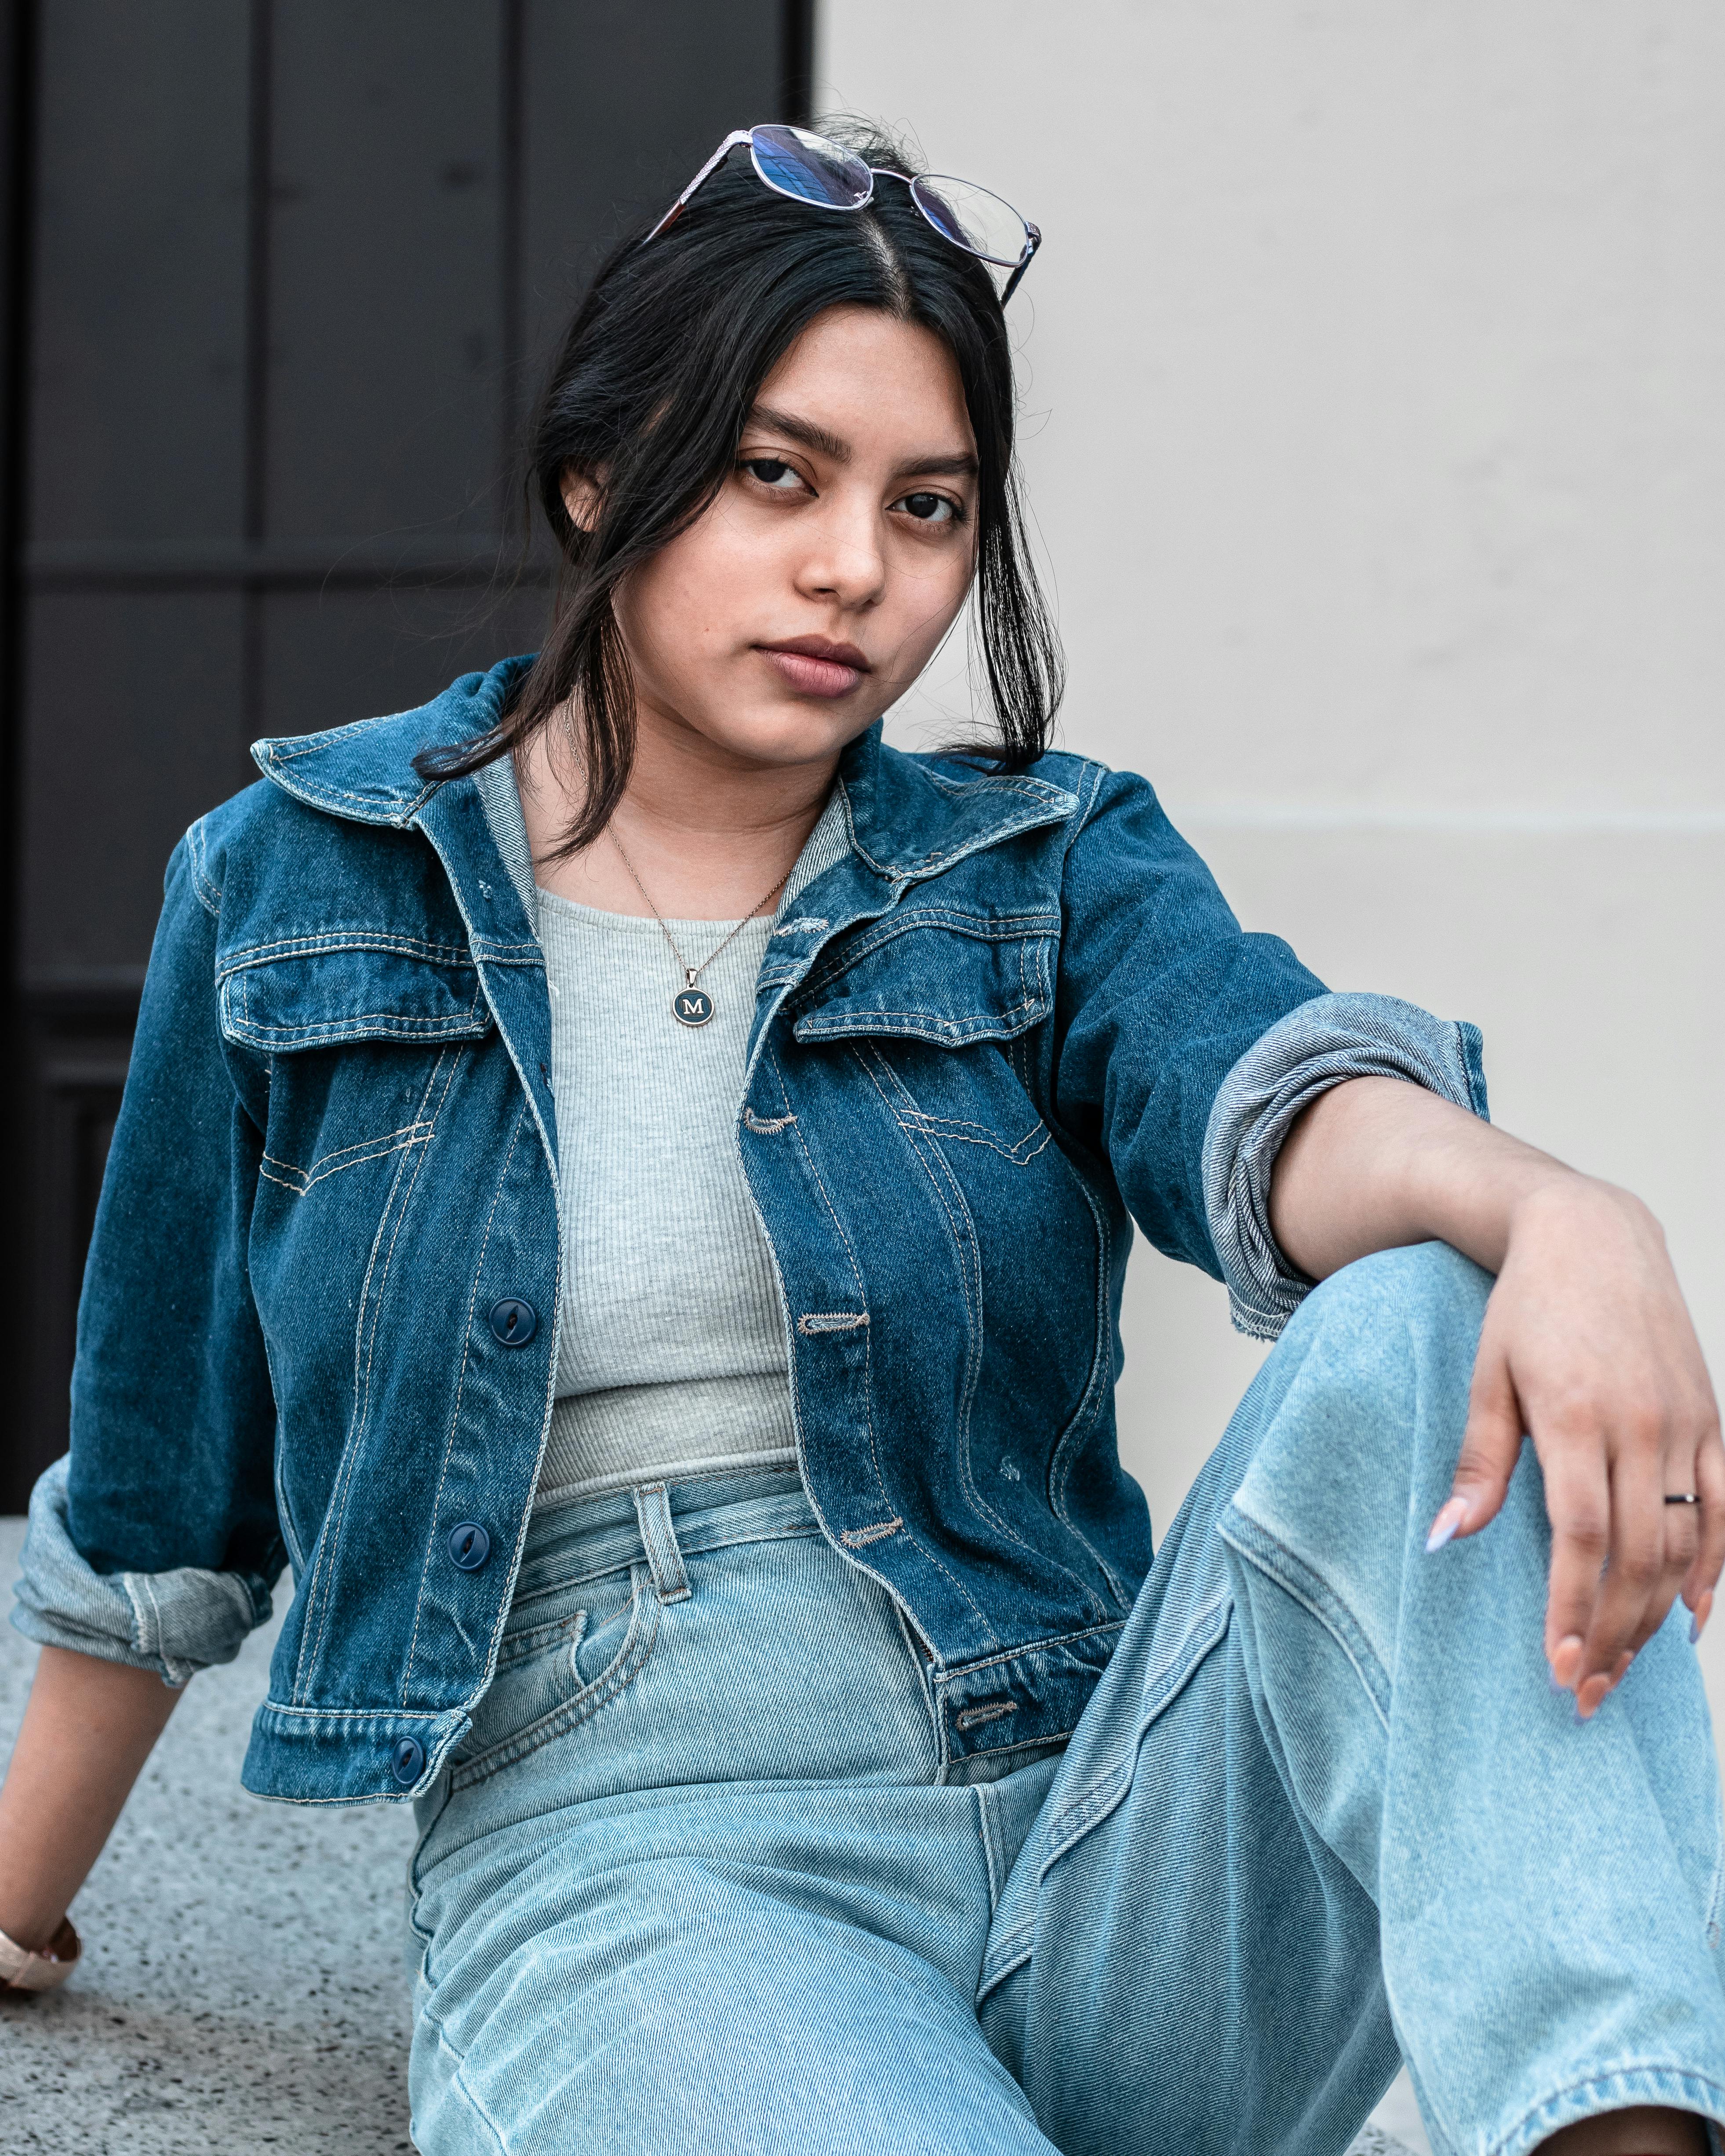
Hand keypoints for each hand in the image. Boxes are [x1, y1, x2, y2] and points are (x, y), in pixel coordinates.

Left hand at [1427, 1175, 1724, 1712]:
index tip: (1556, 1667)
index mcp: (1576, 1416)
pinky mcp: (1712, 1420)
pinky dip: (1715, 1569)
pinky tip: (1692, 1619)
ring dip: (1656, 1616)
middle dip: (1612, 1634)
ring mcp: (1686, 1424)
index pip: (1582, 1537)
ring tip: (1621, 1670)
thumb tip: (1446, 1539)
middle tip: (1584, 1694)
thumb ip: (1479, 1461)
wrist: (1593, 1236)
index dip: (1572, 1608)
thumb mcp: (1487, 1375)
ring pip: (1686, 1544)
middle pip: (1639, 1556)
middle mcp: (1642, 1425)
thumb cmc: (1526, 1307)